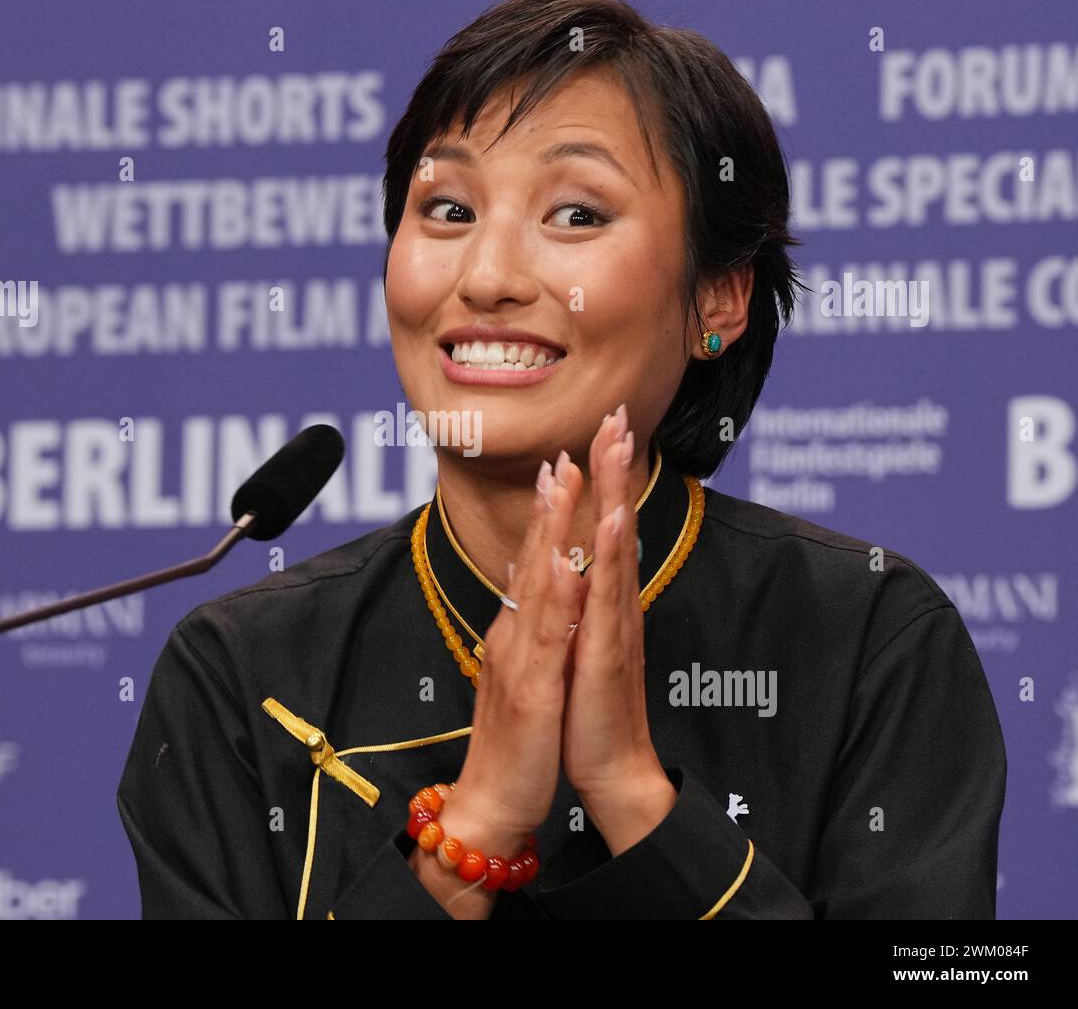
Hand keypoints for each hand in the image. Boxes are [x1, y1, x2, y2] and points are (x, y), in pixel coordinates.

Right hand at [447, 463, 582, 845]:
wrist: (493, 800)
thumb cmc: (516, 741)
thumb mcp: (525, 674)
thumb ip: (529, 631)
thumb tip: (539, 593)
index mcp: (517, 632)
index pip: (534, 560)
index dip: (548, 511)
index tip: (561, 461)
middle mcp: (513, 634)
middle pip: (532, 555)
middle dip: (550, 499)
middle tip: (564, 445)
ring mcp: (519, 658)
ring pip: (536, 581)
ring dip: (550, 525)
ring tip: (562, 479)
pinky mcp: (531, 689)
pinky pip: (544, 635)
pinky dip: (553, 593)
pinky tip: (562, 560)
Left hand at [560, 406, 674, 845]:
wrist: (611, 770)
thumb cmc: (589, 710)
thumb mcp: (576, 645)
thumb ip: (575, 605)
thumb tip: (566, 566)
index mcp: (600, 602)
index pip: (600, 526)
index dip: (600, 479)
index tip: (598, 431)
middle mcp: (613, 605)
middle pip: (615, 523)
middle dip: (614, 468)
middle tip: (616, 414)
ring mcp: (615, 625)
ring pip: (616, 547)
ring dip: (616, 494)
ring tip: (618, 446)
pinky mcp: (611, 652)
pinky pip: (610, 596)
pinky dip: (612, 555)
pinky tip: (614, 521)